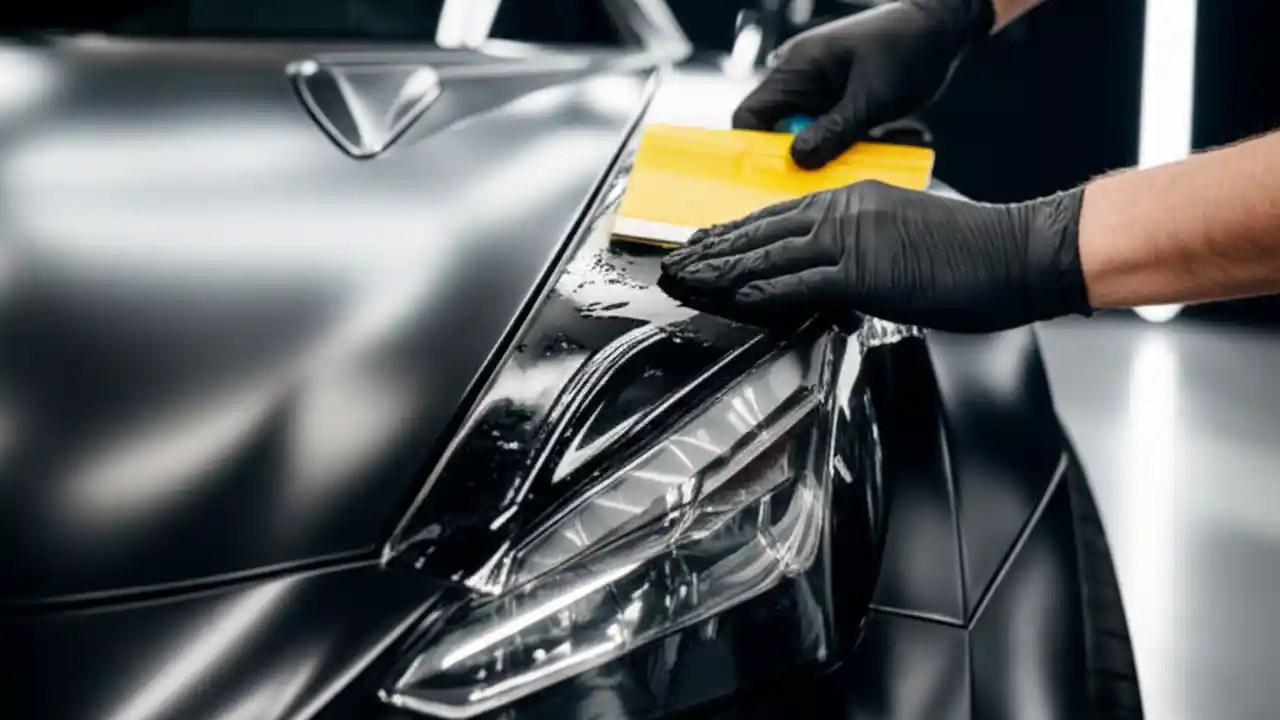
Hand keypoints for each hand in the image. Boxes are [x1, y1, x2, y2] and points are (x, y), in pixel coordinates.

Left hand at [659, 181, 1090, 333]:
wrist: (1017, 252)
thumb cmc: (971, 252)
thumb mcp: (903, 240)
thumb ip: (860, 254)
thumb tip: (832, 285)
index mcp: (854, 198)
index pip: (778, 214)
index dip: (734, 232)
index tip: (703, 243)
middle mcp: (846, 210)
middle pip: (762, 231)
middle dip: (712, 251)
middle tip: (675, 264)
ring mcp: (853, 238)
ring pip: (770, 255)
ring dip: (722, 273)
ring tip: (687, 284)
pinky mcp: (864, 271)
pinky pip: (800, 284)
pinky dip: (763, 292)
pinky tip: (736, 300)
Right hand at [733, 0, 993, 168]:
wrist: (943, 28)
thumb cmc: (907, 49)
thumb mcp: (872, 98)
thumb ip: (833, 132)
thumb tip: (797, 161)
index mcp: (796, 69)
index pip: (750, 115)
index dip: (753, 149)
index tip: (773, 179)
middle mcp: (801, 81)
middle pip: (778, 133)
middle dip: (801, 159)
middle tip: (828, 179)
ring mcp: (821, 94)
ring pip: (809, 138)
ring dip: (835, 154)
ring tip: (872, 151)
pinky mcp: (841, 104)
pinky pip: (834, 135)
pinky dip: (853, 145)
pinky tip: (888, 140)